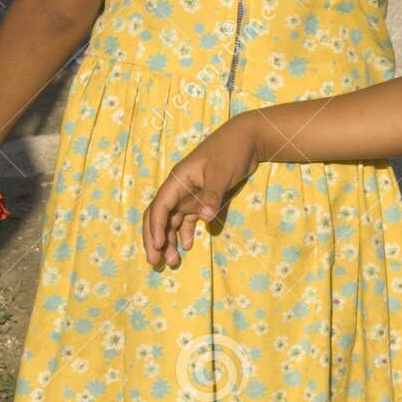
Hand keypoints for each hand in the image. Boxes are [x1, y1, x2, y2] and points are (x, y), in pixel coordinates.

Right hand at [142, 114, 266, 268]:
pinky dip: (186, 232)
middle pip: (160, 216)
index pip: (160, 207)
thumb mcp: (221, 173)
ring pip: (173, 221)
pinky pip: (188, 218)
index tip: (157, 247)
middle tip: (155, 262)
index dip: (156, 228)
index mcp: (178, 180)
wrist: (247, 139)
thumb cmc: (230, 152)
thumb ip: (212, 196)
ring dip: (170, 240)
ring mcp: (190, 194)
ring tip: (172, 262)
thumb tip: (205, 219)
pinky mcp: (202, 198)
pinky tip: (187, 246)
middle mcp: (179, 188)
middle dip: (155, 239)